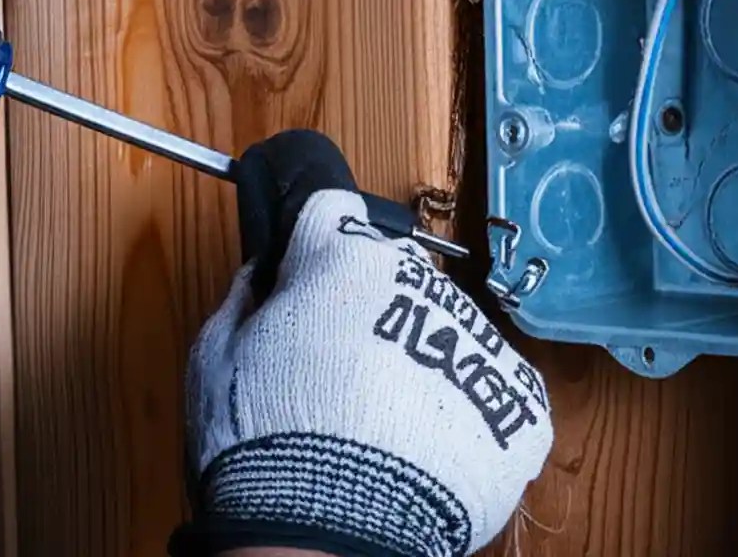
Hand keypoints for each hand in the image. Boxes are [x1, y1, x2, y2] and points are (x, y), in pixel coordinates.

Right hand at [173, 131, 553, 556]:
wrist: (327, 536)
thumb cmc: (260, 439)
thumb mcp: (213, 353)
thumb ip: (247, 293)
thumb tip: (267, 271)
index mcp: (345, 255)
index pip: (331, 213)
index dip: (311, 247)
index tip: (302, 279)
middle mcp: (423, 283)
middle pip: (392, 279)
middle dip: (367, 311)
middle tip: (334, 374)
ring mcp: (482, 344)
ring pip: (445, 337)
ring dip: (420, 365)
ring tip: (381, 429)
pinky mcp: (524, 407)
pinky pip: (489, 396)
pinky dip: (463, 420)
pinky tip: (424, 454)